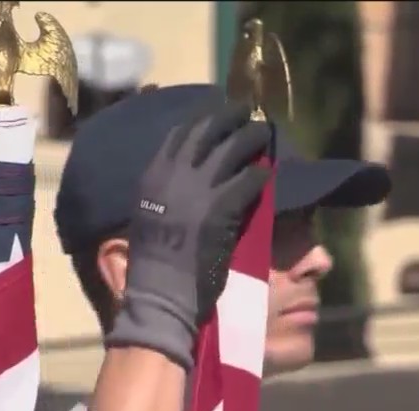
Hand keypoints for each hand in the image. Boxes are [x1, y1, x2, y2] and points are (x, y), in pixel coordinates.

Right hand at [105, 100, 271, 369]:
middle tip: (244, 110)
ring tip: (264, 132)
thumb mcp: (150, 215)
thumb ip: (165, 192)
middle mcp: (173, 176)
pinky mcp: (221, 210)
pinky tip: (268, 172)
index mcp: (152, 176)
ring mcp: (198, 191)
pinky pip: (247, 183)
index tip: (215, 111)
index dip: (200, 120)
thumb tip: (183, 177)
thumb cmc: (154, 263)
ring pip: (231, 151)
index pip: (179, 135)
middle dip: (228, 118)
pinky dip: (259, 175)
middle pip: (206, 132)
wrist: (161, 293)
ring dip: (250, 138)